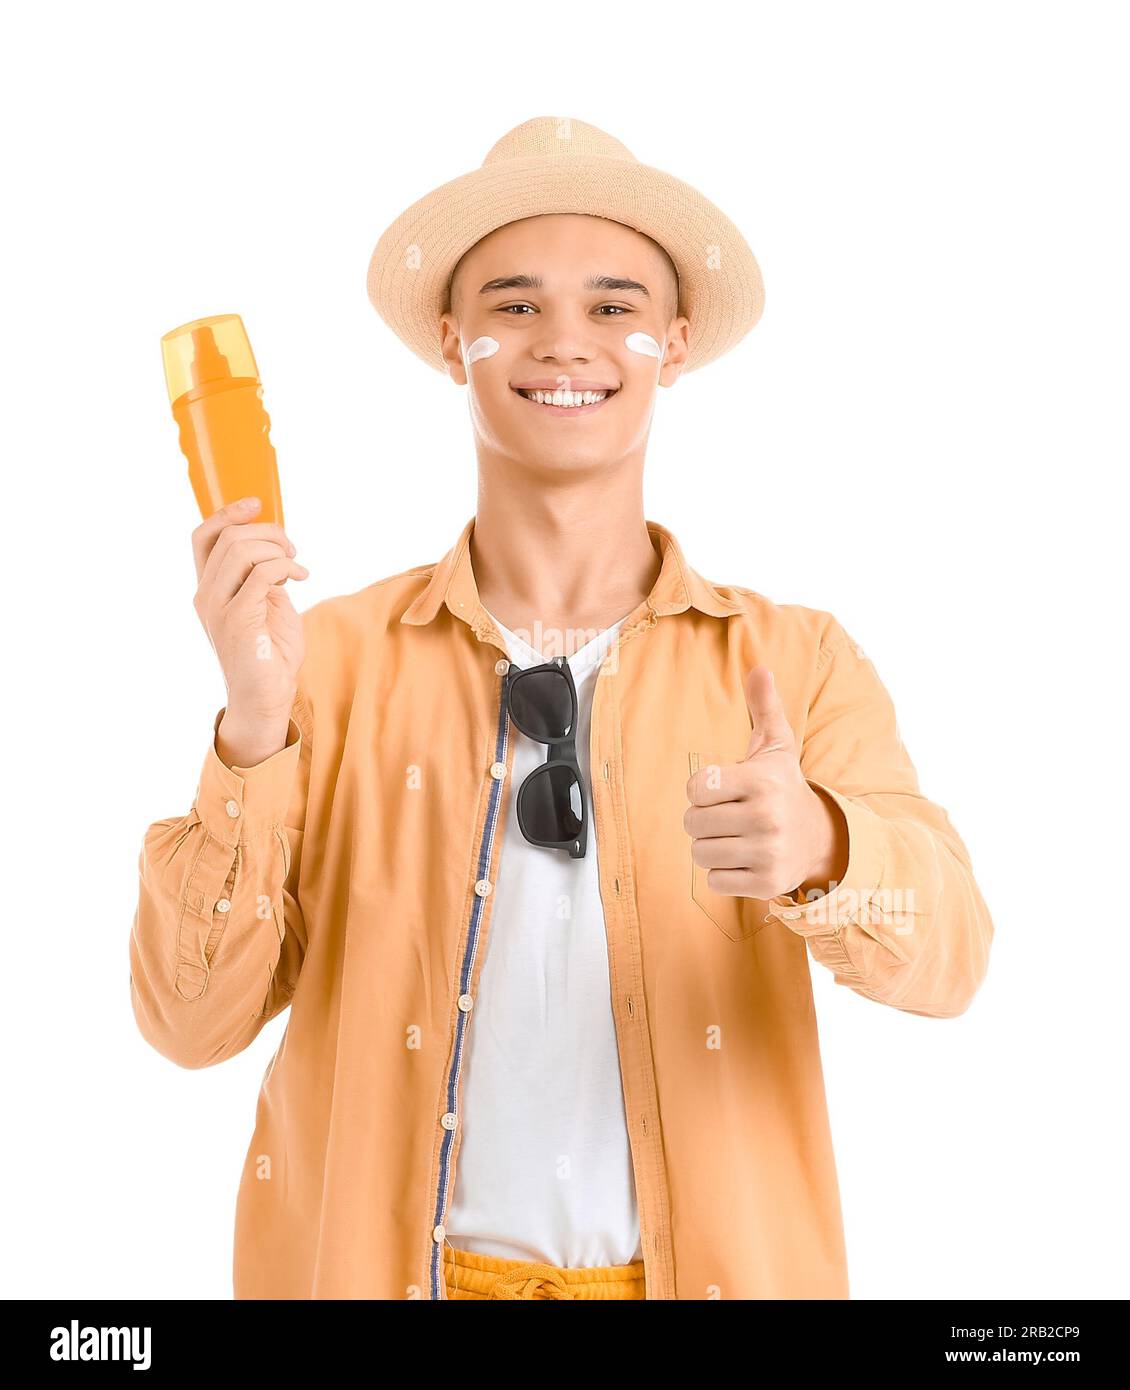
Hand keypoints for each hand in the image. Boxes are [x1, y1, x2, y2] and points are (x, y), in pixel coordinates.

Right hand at [191, 497, 308, 738]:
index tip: (257, 504)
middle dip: (267, 531)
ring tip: (296, 564)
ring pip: (241, 550)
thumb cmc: (270, 654)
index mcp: (209, 589)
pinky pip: (261, 574)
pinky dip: (286, 566)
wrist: (267, 697)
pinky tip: (301, 578)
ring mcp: (219, 608)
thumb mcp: (266, 605)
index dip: (227, 513)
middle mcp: (206, 595)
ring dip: (277, 548)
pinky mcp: (238, 620)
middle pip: (228, 537)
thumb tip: (274, 550)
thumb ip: (261, 576)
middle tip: (292, 549)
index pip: (203, 537)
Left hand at [683, 666, 846, 901]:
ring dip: (712, 848)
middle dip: (704, 820)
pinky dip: (723, 874)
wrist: (820, 839)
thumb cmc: (783, 787)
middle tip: (730, 817)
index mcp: (762, 781)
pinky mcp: (766, 884)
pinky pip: (714, 881)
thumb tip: (758, 667)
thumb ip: (763, 707)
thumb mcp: (777, 746)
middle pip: (692, 823)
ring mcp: (768, 853)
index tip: (725, 790)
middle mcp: (767, 817)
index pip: (696, 788)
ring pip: (700, 854)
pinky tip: (745, 860)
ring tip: (737, 838)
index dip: (702, 790)